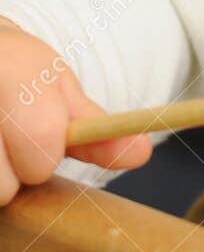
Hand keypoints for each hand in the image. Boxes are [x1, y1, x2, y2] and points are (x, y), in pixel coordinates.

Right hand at [0, 16, 151, 204]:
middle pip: (3, 187)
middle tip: (2, 139)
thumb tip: (142, 154)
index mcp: (9, 65)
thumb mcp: (52, 86)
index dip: (43, 153)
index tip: (34, 134)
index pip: (40, 148)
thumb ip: (94, 129)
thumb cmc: (8, 70)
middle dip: (9, 172)